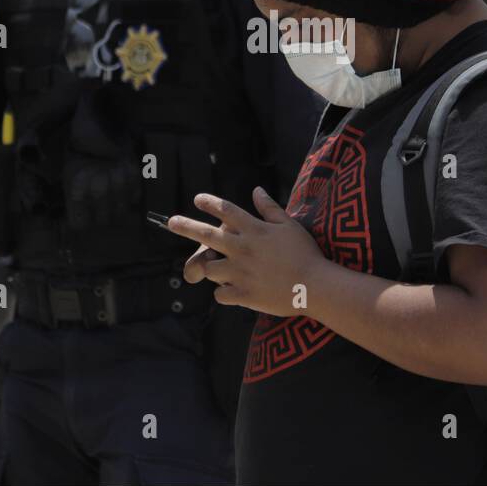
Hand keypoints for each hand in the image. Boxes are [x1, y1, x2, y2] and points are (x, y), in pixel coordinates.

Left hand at [169, 188, 323, 317]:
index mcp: (254, 230)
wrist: (314, 286)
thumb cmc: (305, 252)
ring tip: (216, 267)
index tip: (198, 199)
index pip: (226, 211)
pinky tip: (230, 291)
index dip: (209, 203)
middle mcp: (242, 249)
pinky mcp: (242, 295)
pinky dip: (223, 293)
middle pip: (206, 235)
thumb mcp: (289, 224)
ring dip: (210, 266)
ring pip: (209, 268)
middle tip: (172, 222)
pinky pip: (220, 295)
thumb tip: (256, 190)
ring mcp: (240, 273)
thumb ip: (269, 208)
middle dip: (186, 226)